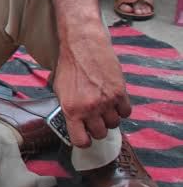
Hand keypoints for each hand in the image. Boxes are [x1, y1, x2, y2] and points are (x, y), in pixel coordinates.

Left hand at [52, 27, 130, 147]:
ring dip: (110, 118)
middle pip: (100, 134)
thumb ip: (68, 108)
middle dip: (97, 128)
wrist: (83, 46)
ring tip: (104, 107)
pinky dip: (122, 110)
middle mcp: (89, 109)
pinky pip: (126, 112)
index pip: (81, 141)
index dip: (83, 141)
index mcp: (71, 109)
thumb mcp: (59, 90)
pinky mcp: (120, 93)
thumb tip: (74, 123)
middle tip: (95, 119)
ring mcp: (106, 102)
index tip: (84, 137)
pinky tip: (115, 101)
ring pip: (114, 124)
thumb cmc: (68, 66)